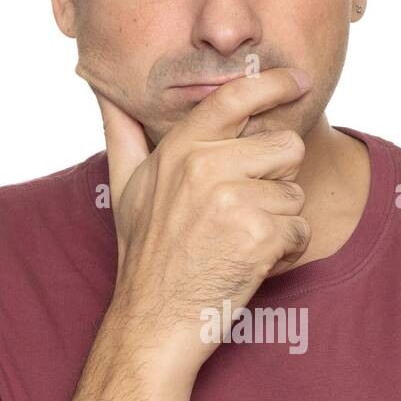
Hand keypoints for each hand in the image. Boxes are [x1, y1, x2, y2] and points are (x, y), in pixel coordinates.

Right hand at [76, 62, 312, 374]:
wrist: (155, 320)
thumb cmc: (144, 255)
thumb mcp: (124, 187)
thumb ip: (121, 132)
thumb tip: (100, 85)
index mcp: (180, 149)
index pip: (236, 97)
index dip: (274, 83)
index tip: (299, 81)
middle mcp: (206, 167)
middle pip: (285, 146)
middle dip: (276, 180)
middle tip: (242, 213)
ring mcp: (234, 201)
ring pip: (295, 192)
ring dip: (280, 221)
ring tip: (241, 242)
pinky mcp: (258, 236)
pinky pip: (301, 230)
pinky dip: (286, 251)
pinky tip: (253, 263)